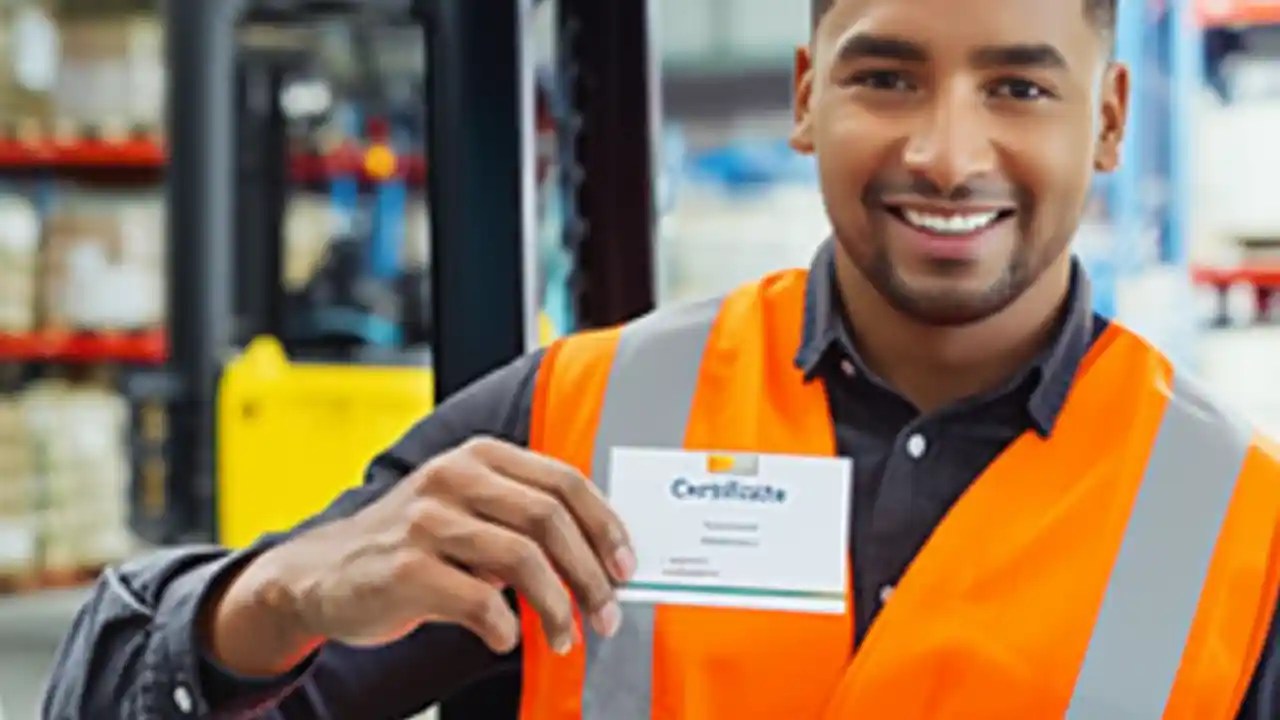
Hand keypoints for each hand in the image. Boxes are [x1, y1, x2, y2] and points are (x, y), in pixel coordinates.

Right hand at [208, 436, 634, 674]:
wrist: (322, 575)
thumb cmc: (409, 545)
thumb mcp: (466, 509)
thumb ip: (521, 516)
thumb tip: (599, 556)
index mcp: (479, 457)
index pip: (564, 481)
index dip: (605, 526)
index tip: (625, 566)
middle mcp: (454, 477)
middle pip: (550, 519)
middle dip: (590, 573)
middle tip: (604, 613)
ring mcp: (427, 520)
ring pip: (523, 560)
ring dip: (555, 608)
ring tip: (562, 638)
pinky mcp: (406, 568)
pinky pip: (481, 602)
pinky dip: (504, 629)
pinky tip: (504, 639)